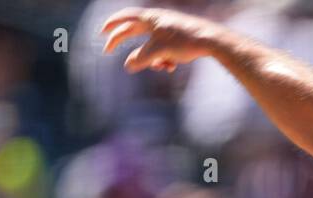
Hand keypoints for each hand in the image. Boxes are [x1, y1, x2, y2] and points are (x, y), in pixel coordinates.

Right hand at [100, 7, 219, 72]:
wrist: (211, 40)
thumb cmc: (184, 41)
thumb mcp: (159, 51)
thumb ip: (142, 59)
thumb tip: (128, 66)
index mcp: (150, 17)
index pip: (125, 17)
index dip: (112, 25)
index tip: (101, 32)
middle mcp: (157, 21)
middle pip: (133, 31)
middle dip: (122, 43)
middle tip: (108, 52)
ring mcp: (166, 30)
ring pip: (149, 47)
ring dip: (150, 59)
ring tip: (162, 66)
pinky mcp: (176, 40)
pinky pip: (161, 51)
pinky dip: (163, 60)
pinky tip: (172, 66)